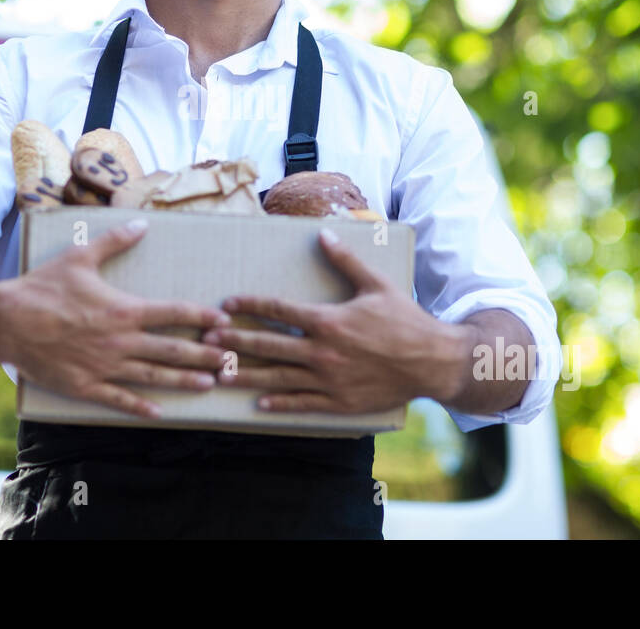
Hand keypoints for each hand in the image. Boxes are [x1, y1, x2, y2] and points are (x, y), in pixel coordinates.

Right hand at [0, 219, 232, 418]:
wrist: (6, 321)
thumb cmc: (43, 287)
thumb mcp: (80, 257)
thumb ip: (116, 241)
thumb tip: (143, 222)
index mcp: (123, 310)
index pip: (173, 313)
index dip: (201, 316)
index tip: (223, 321)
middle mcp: (120, 341)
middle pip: (173, 349)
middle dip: (205, 354)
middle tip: (232, 359)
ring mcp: (104, 367)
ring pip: (153, 376)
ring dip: (184, 381)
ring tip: (209, 385)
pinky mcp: (85, 386)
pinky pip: (119, 399)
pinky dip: (141, 406)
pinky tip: (160, 412)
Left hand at [203, 228, 467, 413]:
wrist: (433, 362)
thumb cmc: (406, 320)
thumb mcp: (376, 284)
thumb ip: (347, 261)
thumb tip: (324, 235)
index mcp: (328, 320)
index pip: (279, 310)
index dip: (249, 306)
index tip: (226, 305)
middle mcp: (323, 351)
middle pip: (268, 345)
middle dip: (235, 342)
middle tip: (206, 342)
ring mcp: (329, 379)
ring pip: (278, 377)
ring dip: (247, 374)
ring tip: (220, 373)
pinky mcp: (339, 401)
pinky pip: (302, 403)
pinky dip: (278, 404)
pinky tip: (257, 403)